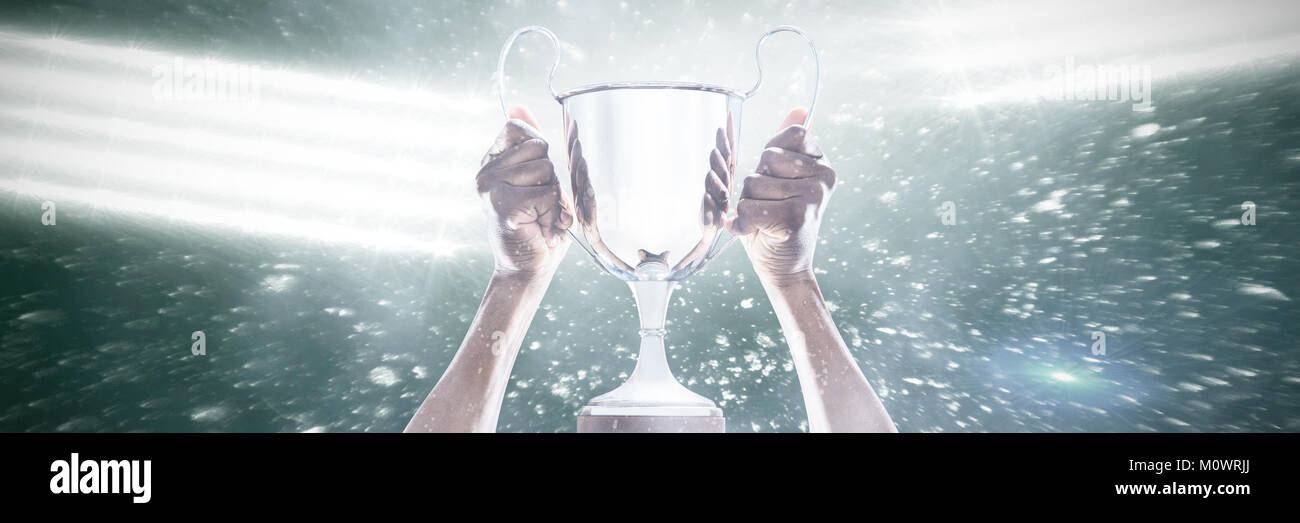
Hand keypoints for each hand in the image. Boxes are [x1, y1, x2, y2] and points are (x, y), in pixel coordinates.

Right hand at [477, 106, 573, 276]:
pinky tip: (539, 227)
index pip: (518, 126)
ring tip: (539, 216)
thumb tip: (518, 104)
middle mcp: (485, 172)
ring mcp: (491, 187)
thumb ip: (527, 142)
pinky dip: (553, 213)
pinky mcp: (503, 204)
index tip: (532, 178)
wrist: (526, 270)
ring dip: (552, 197)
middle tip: (538, 203)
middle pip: (538, 147)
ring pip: (545, 169)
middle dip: (549, 176)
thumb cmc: (535, 224)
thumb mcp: (535, 177)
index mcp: (491, 161)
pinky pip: (547, 193)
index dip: (536, 149)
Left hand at [727, 108, 836, 282]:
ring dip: (749, 205)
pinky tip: (756, 232)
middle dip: (756, 183)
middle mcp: (825, 176)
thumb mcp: (781, 177)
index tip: (777, 178)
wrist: (784, 267)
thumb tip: (801, 108)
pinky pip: (750, 207)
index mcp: (822, 163)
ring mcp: (813, 196)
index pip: (792, 134)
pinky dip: (742, 224)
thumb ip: (786, 145)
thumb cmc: (777, 220)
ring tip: (765, 220)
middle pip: (766, 158)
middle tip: (770, 205)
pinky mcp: (797, 217)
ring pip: (754, 183)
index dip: (772, 155)